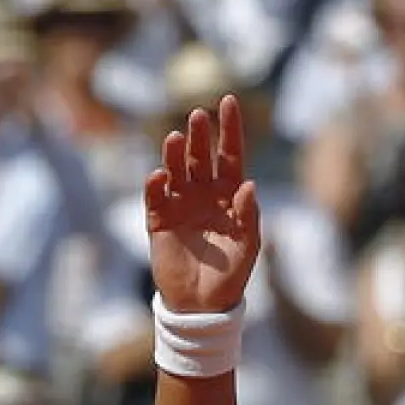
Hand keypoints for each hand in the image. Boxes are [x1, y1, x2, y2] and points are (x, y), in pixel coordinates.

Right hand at [146, 97, 262, 314]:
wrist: (203, 304)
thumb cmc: (232, 273)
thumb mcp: (249, 244)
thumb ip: (249, 215)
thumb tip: (249, 185)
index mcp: (230, 194)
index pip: (230, 155)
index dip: (230, 129)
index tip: (229, 101)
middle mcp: (204, 193)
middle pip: (201, 156)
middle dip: (200, 135)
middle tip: (199, 116)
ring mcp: (180, 204)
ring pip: (176, 170)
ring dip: (175, 153)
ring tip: (177, 138)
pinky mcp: (159, 220)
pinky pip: (155, 196)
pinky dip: (156, 184)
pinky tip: (160, 175)